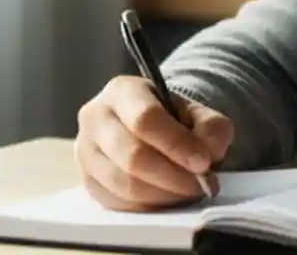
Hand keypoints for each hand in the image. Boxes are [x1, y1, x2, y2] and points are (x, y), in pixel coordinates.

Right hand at [75, 75, 233, 211]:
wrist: (147, 128)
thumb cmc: (171, 119)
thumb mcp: (197, 113)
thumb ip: (210, 127)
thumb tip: (208, 153)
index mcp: (122, 91)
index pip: (145, 119)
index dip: (177, 144)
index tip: (203, 162)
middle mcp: (96, 118)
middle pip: (132, 156)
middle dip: (173, 176)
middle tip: (200, 184)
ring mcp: (85, 152)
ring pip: (124, 184)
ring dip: (164, 194)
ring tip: (188, 191)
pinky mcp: (88, 181)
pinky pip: (118, 203)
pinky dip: (149, 206)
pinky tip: (168, 198)